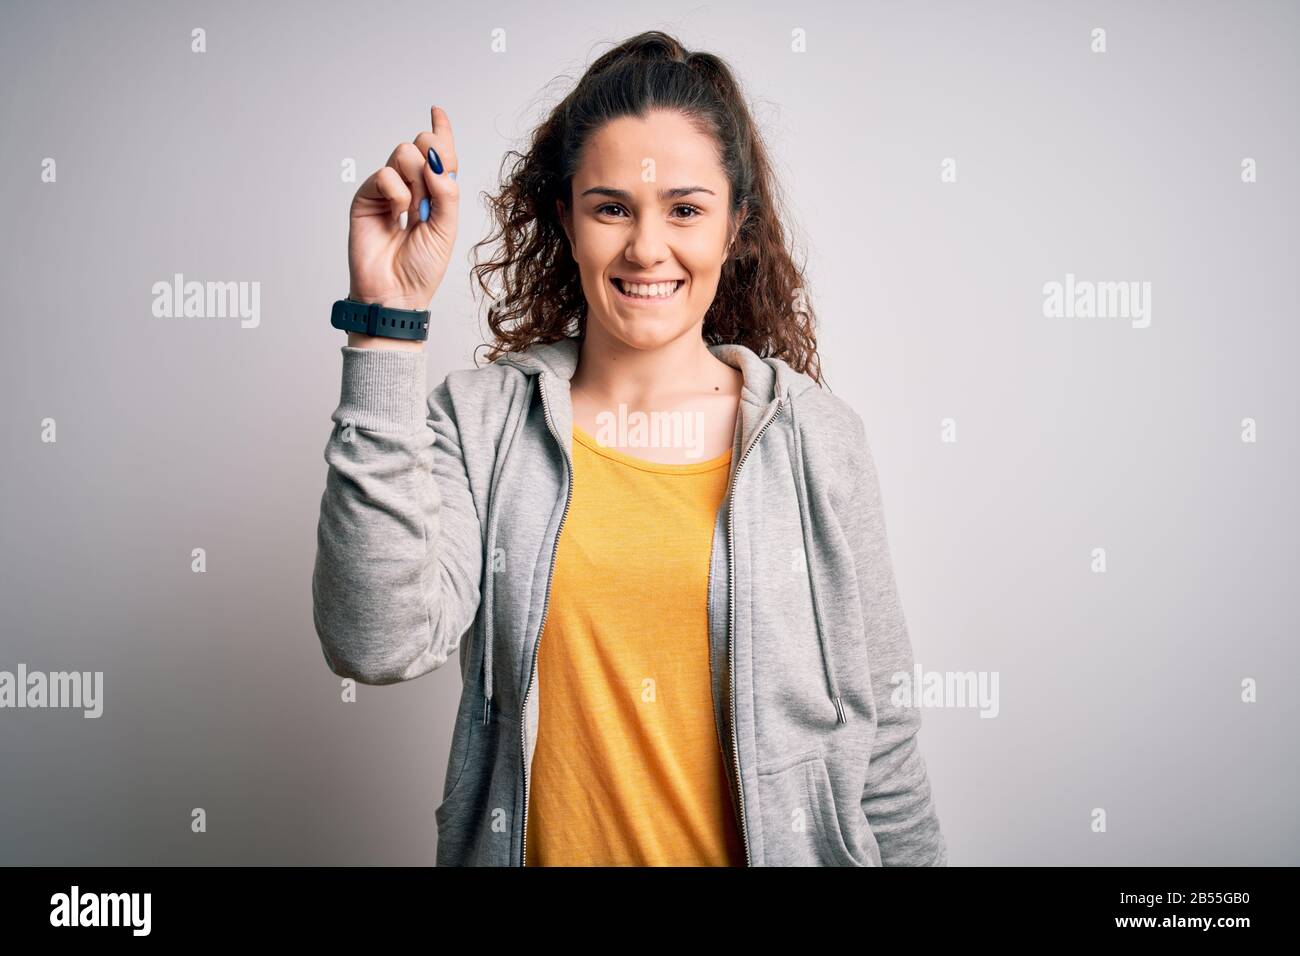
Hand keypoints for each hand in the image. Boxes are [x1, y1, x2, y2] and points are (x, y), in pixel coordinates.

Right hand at [345, 105, 458, 347]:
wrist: (395, 293)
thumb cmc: (422, 268)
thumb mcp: (447, 230)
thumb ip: (446, 193)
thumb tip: (437, 162)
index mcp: (435, 194)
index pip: (439, 155)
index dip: (440, 132)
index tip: (436, 111)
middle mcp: (412, 187)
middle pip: (421, 144)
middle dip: (432, 158)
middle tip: (431, 190)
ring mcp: (388, 190)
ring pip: (403, 153)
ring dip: (415, 179)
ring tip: (412, 210)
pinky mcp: (367, 197)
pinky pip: (385, 174)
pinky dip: (396, 192)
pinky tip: (396, 213)